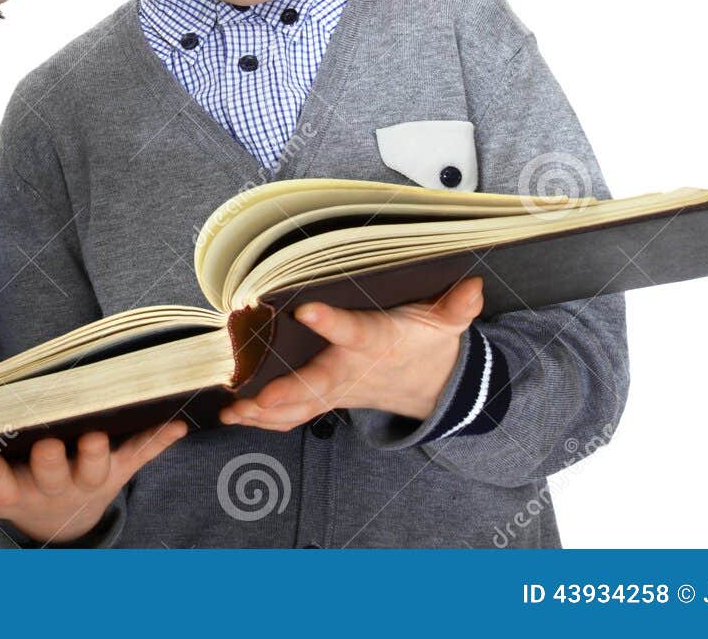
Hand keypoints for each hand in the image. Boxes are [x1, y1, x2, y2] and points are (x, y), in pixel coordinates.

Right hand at [0, 420, 187, 543]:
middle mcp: (55, 483)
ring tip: (99, 436)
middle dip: (49, 462)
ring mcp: (91, 474)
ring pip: (98, 465)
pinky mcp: (123, 464)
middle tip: (47, 446)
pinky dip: (161, 440)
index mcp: (16, 489)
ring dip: (100, 452)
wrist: (67, 516)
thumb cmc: (14, 486)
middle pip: (51, 473)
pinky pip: (145, 453)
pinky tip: (179, 425)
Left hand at [220, 275, 484, 430]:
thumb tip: (474, 287)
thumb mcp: (446, 323)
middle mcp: (351, 371)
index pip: (353, 331)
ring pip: (299, 406)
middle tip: (255, 398)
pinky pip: (292, 415)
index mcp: (375, 343)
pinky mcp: (325, 400)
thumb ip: (457, 307)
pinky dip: (264, 420)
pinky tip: (233, 417)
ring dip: (265, 412)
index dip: (331, 323)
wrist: (432, 387)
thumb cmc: (428, 344)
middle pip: (317, 385)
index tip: (305, 311)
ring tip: (232, 412)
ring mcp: (336, 391)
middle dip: (287, 394)